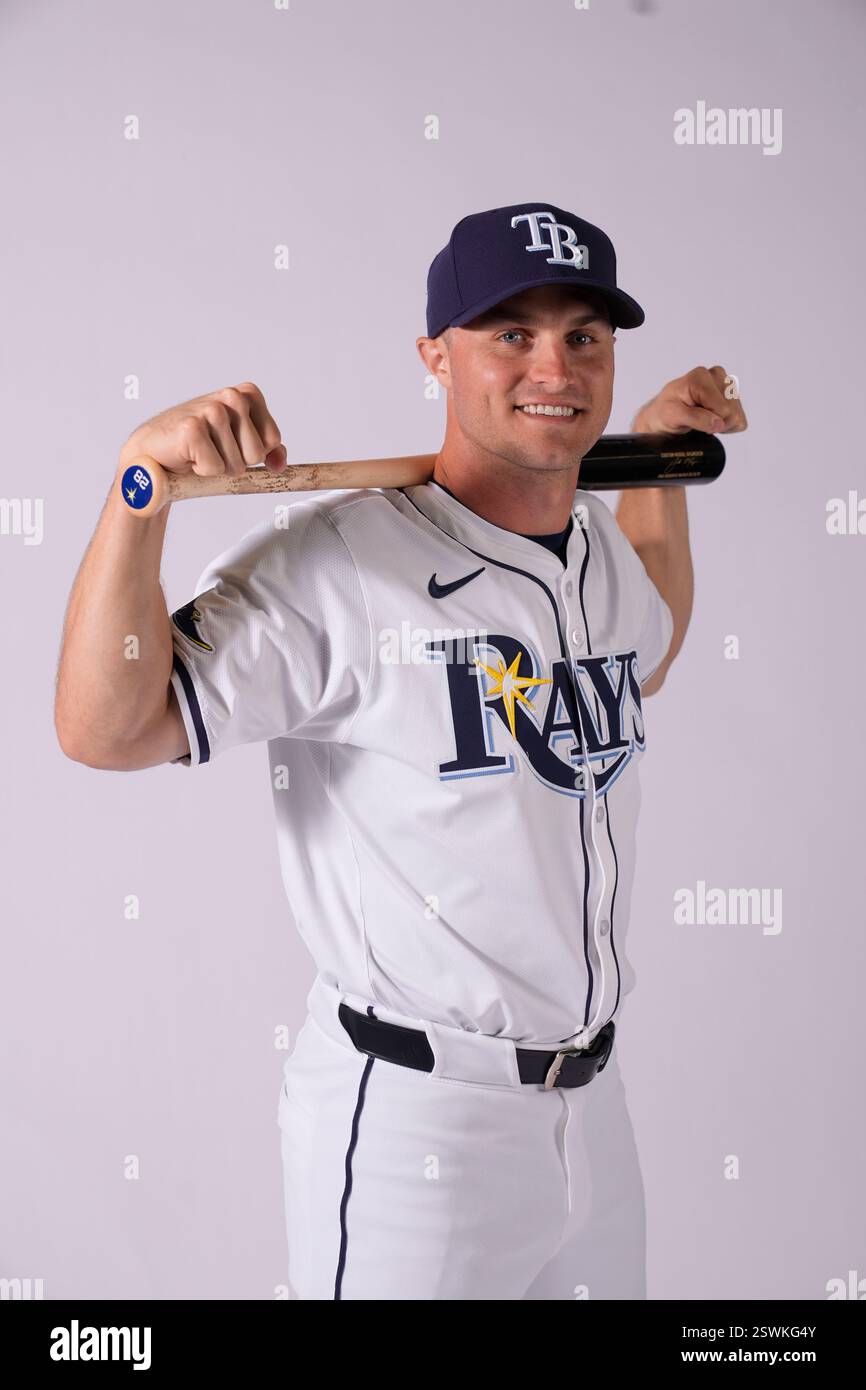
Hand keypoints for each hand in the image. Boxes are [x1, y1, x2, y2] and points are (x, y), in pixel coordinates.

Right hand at [118, 381, 287, 478]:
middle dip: (236, 462)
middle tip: (212, 450)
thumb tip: (280, 464)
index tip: (230, 444)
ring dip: (217, 468)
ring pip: (237, 465)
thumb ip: (267, 450)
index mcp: (247, 394)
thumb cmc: (198, 446)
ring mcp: (212, 410)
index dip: (253, 453)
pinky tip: (187, 456)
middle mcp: (231, 396)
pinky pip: (215, 469)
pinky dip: (201, 472)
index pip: (273, 441)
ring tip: (199, 452)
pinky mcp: (192, 428)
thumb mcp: (239, 444)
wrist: (155, 451)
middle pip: (257, 454)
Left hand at [631, 365, 747, 435]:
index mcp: (700, 377)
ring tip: (703, 418)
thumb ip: (696, 418)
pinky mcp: (732, 395)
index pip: (722, 408)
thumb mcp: (672, 416)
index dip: (709, 421)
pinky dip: (726, 425)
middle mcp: (716, 375)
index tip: (692, 419)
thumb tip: (719, 422)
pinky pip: (740, 419)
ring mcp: (726, 384)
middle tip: (697, 420)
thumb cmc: (665, 412)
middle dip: (716, 422)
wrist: (664, 415)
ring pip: (737, 416)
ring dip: (721, 424)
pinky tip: (711, 418)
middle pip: (732, 412)